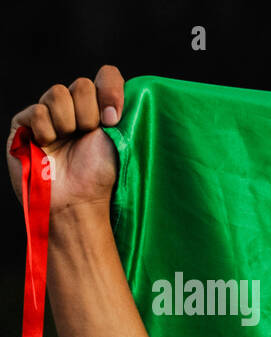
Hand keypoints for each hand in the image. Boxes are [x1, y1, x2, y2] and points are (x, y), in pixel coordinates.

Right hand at [6, 65, 123, 221]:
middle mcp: (72, 109)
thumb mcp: (118, 139)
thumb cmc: (98, 176)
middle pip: (81, 84)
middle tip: (87, 137)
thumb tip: (119, 89)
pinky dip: (46, 130)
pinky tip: (47, 146)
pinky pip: (37, 110)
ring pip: (57, 93)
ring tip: (67, 143)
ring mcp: (47, 114)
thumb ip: (118, 110)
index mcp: (97, 109)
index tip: (113, 118)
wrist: (76, 200)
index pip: (106, 75)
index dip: (110, 90)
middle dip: (89, 114)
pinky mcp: (23, 124)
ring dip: (68, 122)